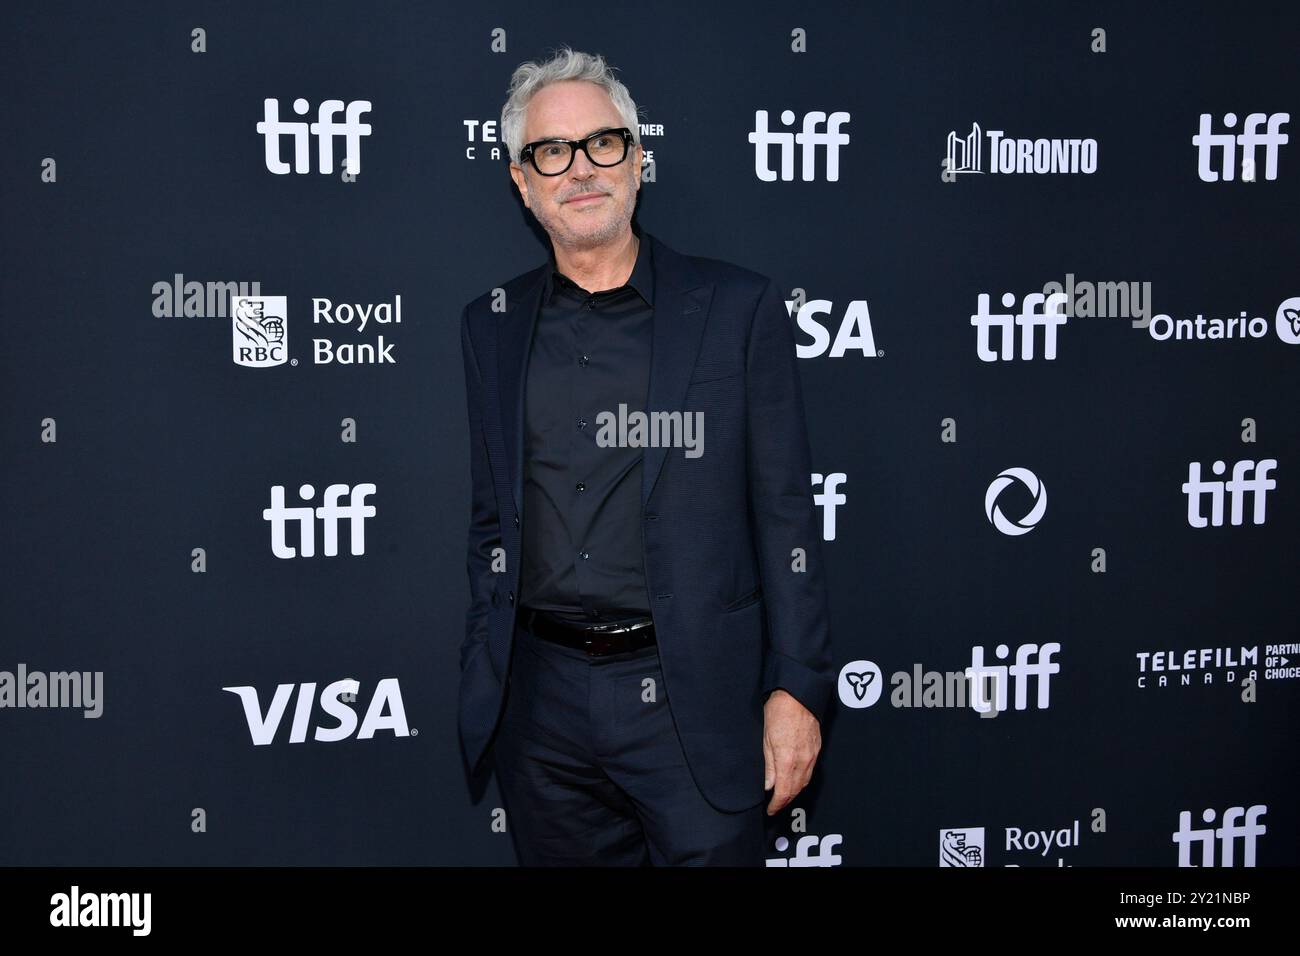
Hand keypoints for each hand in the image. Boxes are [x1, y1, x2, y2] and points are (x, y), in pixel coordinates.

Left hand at [762, 689, 821, 814]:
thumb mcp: (766, 739)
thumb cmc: (779, 712)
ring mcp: (812, 755)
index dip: (777, 804)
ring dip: (794, 791)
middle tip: (775, 805)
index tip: (770, 809)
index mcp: (788, 760)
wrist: (798, 695)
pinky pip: (810, 771)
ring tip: (783, 795)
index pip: (784, 792)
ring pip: (805, 782)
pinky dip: (802, 780)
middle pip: (796, 790)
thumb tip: (768, 785)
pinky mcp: (817, 749)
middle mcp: (803, 761)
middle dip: (785, 800)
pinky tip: (795, 779)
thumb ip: (769, 766)